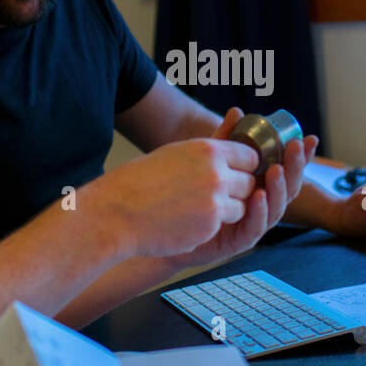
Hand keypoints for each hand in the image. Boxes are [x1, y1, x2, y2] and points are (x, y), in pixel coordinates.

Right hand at [82, 136, 259, 257]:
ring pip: (242, 207)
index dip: (244, 166)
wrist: (116, 213)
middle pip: (250, 182)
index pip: (250, 156)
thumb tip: (227, 139)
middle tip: (212, 195)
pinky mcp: (209, 226)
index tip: (234, 173)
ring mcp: (215, 201)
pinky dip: (210, 226)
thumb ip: (207, 151)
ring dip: (227, 210)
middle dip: (237, 190)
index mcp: (207, 150)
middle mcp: (216, 173)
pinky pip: (223, 225)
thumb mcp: (174, 154)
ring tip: (197, 209)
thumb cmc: (139, 181)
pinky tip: (185, 221)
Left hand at [164, 108, 318, 267]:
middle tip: (295, 147)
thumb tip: (237, 112)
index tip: (309, 139)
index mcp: (260, 184)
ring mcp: (254, 222)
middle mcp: (263, 203)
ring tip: (276, 169)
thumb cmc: (193, 193)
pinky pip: (256, 226)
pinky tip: (258, 196)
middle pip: (288, 187)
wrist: (170, 225)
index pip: (286, 168)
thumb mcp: (211, 161)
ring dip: (279, 187)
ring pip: (277, 206)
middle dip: (295, 167)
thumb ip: (226, 140)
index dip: (301, 156)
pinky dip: (260, 211)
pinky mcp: (241, 239)